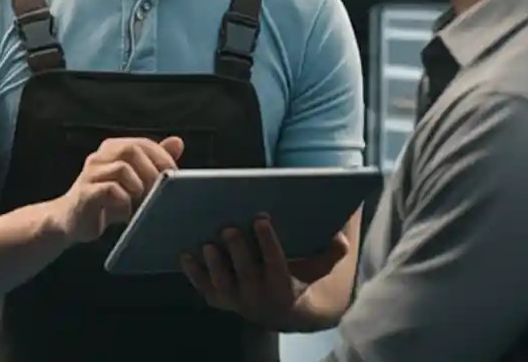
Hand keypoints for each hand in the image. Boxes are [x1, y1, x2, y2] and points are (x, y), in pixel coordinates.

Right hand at [51, 136, 183, 243]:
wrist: (70, 221)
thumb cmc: (107, 201)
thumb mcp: (134, 180)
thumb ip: (153, 161)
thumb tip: (178, 141)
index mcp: (112, 149)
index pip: (143, 143)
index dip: (162, 159)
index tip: (173, 179)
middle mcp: (99, 157)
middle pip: (132, 150)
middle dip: (152, 172)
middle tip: (159, 192)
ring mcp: (90, 174)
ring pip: (122, 168)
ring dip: (138, 188)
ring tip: (141, 203)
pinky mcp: (85, 194)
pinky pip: (110, 189)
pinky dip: (124, 201)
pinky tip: (125, 212)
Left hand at [179, 215, 348, 329]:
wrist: (278, 309)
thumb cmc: (296, 277)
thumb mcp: (317, 268)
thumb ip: (331, 253)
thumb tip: (341, 237)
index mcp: (283, 286)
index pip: (276, 263)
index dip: (268, 242)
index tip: (260, 218)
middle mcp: (258, 296)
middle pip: (246, 273)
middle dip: (238, 251)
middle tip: (228, 228)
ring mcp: (235, 300)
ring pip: (223, 284)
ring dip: (213, 265)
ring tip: (207, 244)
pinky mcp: (217, 299)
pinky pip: (203, 288)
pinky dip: (193, 273)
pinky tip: (185, 254)